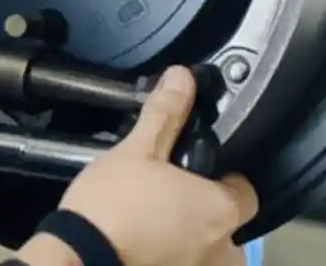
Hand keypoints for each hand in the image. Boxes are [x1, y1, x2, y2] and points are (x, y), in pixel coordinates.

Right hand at [17, 67, 258, 265]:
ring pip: (209, 257)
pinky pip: (183, 265)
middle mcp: (221, 251)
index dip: (226, 178)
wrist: (78, 259)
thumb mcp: (137, 150)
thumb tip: (183, 77)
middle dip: (210, 218)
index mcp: (220, 211)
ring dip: (193, 245)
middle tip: (175, 201)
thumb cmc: (113, 204)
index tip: (200, 171)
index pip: (246, 192)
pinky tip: (146, 248)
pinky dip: (172, 258)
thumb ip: (165, 114)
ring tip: (158, 229)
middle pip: (230, 229)